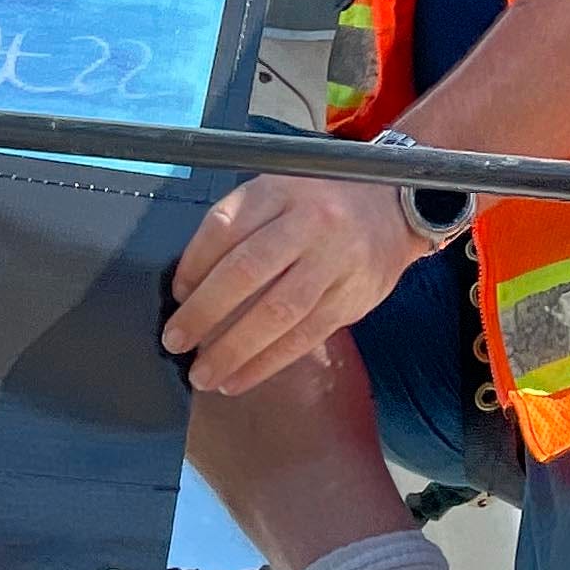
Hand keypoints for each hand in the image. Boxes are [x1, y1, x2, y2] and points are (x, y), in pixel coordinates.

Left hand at [163, 172, 427, 395]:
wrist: (393, 205)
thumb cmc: (319, 202)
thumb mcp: (278, 191)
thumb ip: (239, 226)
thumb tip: (190, 286)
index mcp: (280, 191)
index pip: (225, 228)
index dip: (194, 265)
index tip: (177, 295)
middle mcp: (309, 222)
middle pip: (247, 272)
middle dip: (204, 313)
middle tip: (175, 340)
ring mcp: (335, 261)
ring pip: (277, 311)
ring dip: (234, 349)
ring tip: (204, 374)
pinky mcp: (353, 297)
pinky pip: (305, 336)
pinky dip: (268, 362)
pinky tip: (240, 378)